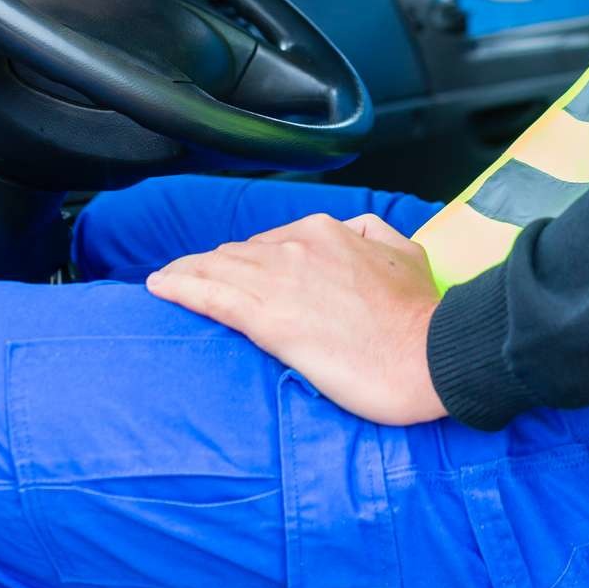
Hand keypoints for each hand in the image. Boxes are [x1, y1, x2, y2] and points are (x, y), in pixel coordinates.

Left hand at [146, 213, 446, 424]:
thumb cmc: (421, 314)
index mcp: (328, 232)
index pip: (271, 242)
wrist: (428, 355)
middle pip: (239, 254)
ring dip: (188, 274)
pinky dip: (182, 289)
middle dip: (214, 266)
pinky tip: (160, 288)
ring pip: (218, 270)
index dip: (251, 260)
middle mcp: (298, 249)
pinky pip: (212, 297)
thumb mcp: (406, 253)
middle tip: (189, 280)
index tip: (238, 274)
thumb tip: (355, 233)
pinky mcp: (269, 321)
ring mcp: (281, 282)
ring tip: (165, 281)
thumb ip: (373, 235)